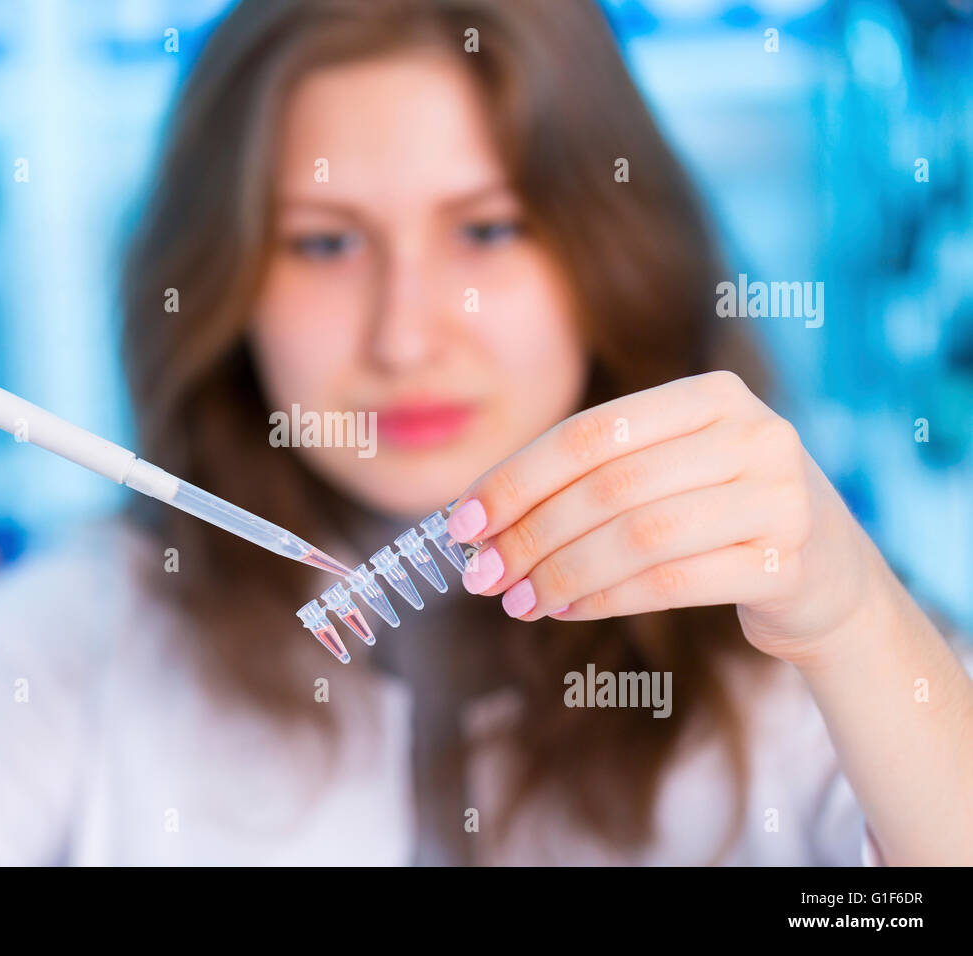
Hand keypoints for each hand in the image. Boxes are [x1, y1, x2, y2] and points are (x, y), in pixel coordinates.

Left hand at [446, 370, 883, 665]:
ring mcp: (782, 497)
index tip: (461, 521)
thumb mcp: (665, 472)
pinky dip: (605, 599)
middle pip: (609, 486)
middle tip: (480, 575)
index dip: (517, 478)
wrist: (826, 575)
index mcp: (712, 394)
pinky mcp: (789, 563)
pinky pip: (672, 583)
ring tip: (516, 600)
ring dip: (560, 574)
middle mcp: (756, 433)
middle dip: (529, 534)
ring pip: (637, 537)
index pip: (590, 432)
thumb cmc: (717, 515)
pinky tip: (566, 608)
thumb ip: (587, 480)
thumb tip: (477, 520)